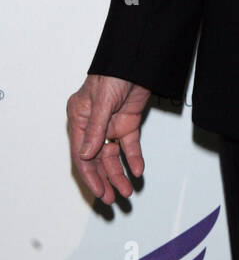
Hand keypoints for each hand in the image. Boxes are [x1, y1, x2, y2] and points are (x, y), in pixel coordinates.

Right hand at [67, 74, 150, 204]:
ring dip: (119, 174)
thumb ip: (95, 130)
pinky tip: (138, 170)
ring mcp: (111, 125)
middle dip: (105, 180)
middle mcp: (93, 125)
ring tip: (127, 192)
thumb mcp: (101, 101)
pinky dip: (134, 158)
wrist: (138, 60)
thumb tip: (87, 156)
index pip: (82, 154)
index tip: (99, 192)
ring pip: (113, 156)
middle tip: (113, 199)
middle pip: (97, 160)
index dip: (90, 176)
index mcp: (79, 119)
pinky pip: (130, 146)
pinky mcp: (128, 123)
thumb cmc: (114, 73)